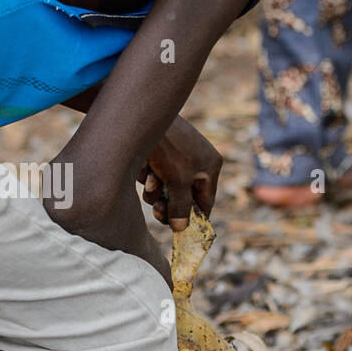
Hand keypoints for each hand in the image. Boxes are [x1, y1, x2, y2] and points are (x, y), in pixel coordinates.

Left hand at [137, 116, 222, 230]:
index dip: (193, 219)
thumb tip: (181, 228)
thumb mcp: (178, 182)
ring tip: (150, 180)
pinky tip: (143, 166)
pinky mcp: (158, 153)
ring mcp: (176, 157)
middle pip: (182, 198)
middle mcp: (196, 161)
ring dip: (155, 190)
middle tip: (157, 211)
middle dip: (168, 204)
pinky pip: (153, 176)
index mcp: (210, 166)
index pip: (205, 202)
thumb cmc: (167, 148)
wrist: (141, 118)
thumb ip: (181, 207)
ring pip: (164, 189)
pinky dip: (147, 175)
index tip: (181, 232)